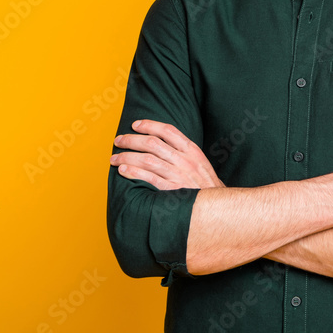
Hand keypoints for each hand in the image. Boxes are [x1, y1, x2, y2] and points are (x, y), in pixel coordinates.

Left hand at [110, 119, 224, 189]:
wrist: (217, 208)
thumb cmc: (207, 187)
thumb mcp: (202, 164)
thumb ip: (185, 154)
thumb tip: (164, 145)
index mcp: (192, 151)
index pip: (168, 131)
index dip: (149, 125)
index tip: (135, 125)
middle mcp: (184, 160)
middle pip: (152, 143)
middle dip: (131, 140)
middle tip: (119, 140)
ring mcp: (178, 175)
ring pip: (146, 159)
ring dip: (126, 157)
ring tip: (114, 158)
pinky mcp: (171, 190)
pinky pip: (148, 178)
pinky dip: (133, 172)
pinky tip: (123, 170)